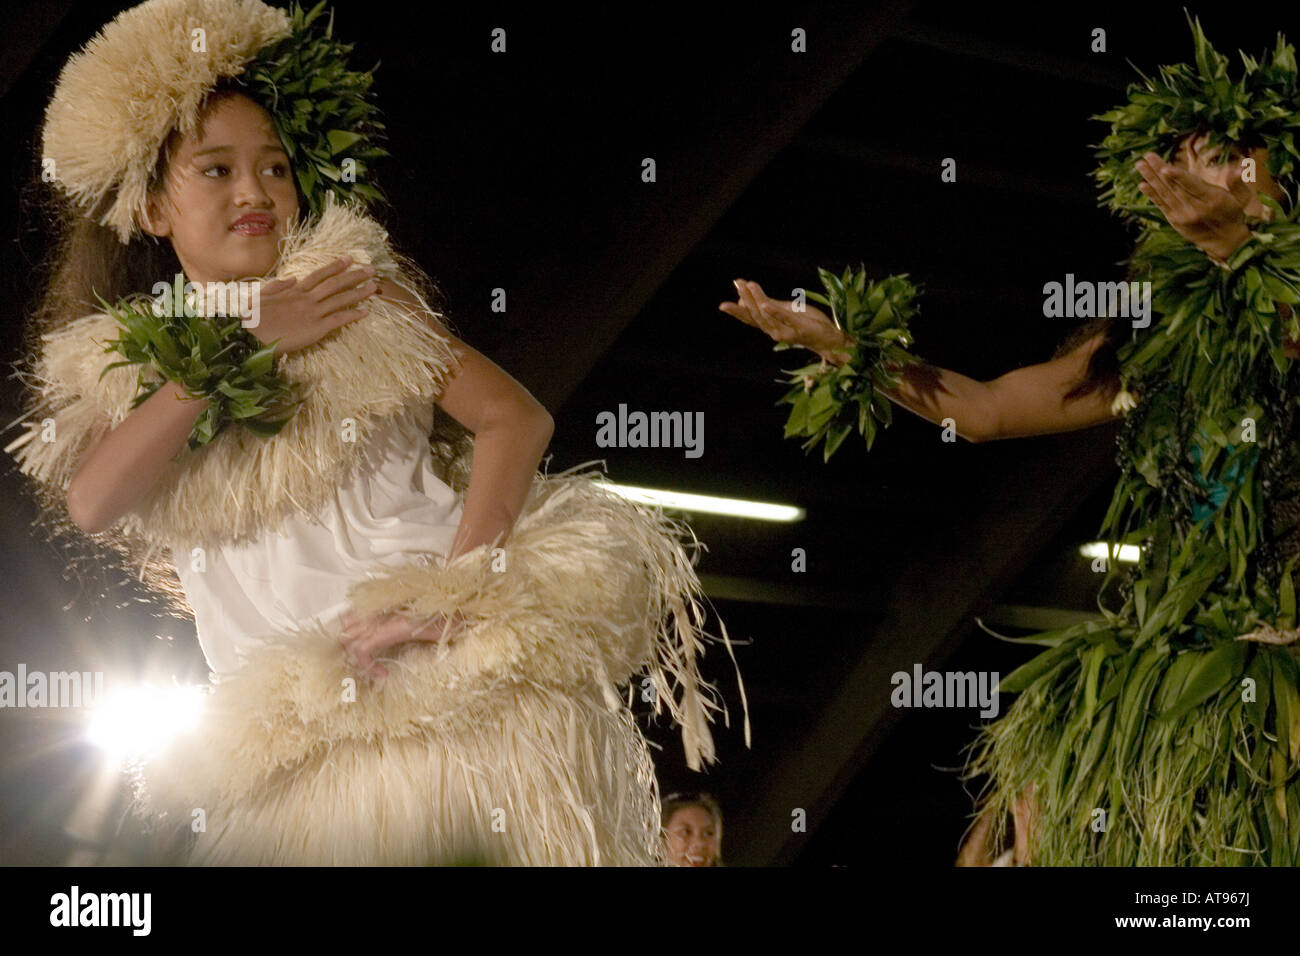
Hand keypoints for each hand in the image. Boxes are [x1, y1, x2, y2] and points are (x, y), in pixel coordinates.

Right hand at [249, 255, 379, 356]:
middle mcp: (307, 299)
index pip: (319, 275)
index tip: (349, 258)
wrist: (251, 337)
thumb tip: (292, 278)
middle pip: (335, 284)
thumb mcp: (261, 296)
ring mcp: (313, 313)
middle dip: (354, 275)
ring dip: (359, 292)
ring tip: (375, 287)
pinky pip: (339, 319)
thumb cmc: (252, 319)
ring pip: (341, 299)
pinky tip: (366, 312)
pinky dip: (353, 314)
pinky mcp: (317, 328)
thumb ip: (277, 286)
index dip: (335, 266)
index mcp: (294, 291)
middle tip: (371, 269)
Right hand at [338, 609, 464, 678]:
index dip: (366, 666)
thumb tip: (432, 661)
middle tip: (371, 662)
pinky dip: (357, 620)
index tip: (383, 673)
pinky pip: (358, 608)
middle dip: (355, 653)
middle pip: (348, 638)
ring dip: (352, 635)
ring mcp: (376, 606)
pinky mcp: (379, 597)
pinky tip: (371, 627)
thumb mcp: (440, 632)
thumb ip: (432, 645)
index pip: (361, 650)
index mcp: (390, 627)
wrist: (445, 585)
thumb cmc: (444, 607)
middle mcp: (378, 616)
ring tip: (366, 644)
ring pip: (348, 623)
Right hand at [719, 278, 852, 363]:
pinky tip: (765, 304)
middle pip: (754, 315)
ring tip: (749, 286)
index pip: (749, 316)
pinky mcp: (798, 328)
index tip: (737, 284)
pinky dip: (774, 312)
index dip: (739, 303)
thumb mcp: (786, 310)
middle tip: (738, 283)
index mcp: (770, 325)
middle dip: (745, 298)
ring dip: (756, 300)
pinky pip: (784, 319)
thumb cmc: (806, 323)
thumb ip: (770, 304)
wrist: (827, 338)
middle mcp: (773, 331)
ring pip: (766, 316)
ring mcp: (785, 331)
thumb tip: (748, 294)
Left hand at [1135, 139, 1252, 260]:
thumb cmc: (1233, 214)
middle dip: (1159, 171)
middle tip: (1147, 156)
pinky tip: (1142, 184)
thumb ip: (1238, 183)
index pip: (1192, 186)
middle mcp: (1194, 208)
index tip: (1165, 169)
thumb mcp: (1242, 198)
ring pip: (1164, 194)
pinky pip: (1161, 205)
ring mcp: (1182, 215)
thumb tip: (1240, 169)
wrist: (1224, 242)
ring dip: (1151, 179)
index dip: (1178, 177)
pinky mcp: (1175, 220)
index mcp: (1211, 200)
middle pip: (1174, 187)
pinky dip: (1151, 195)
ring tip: (1140, 165)